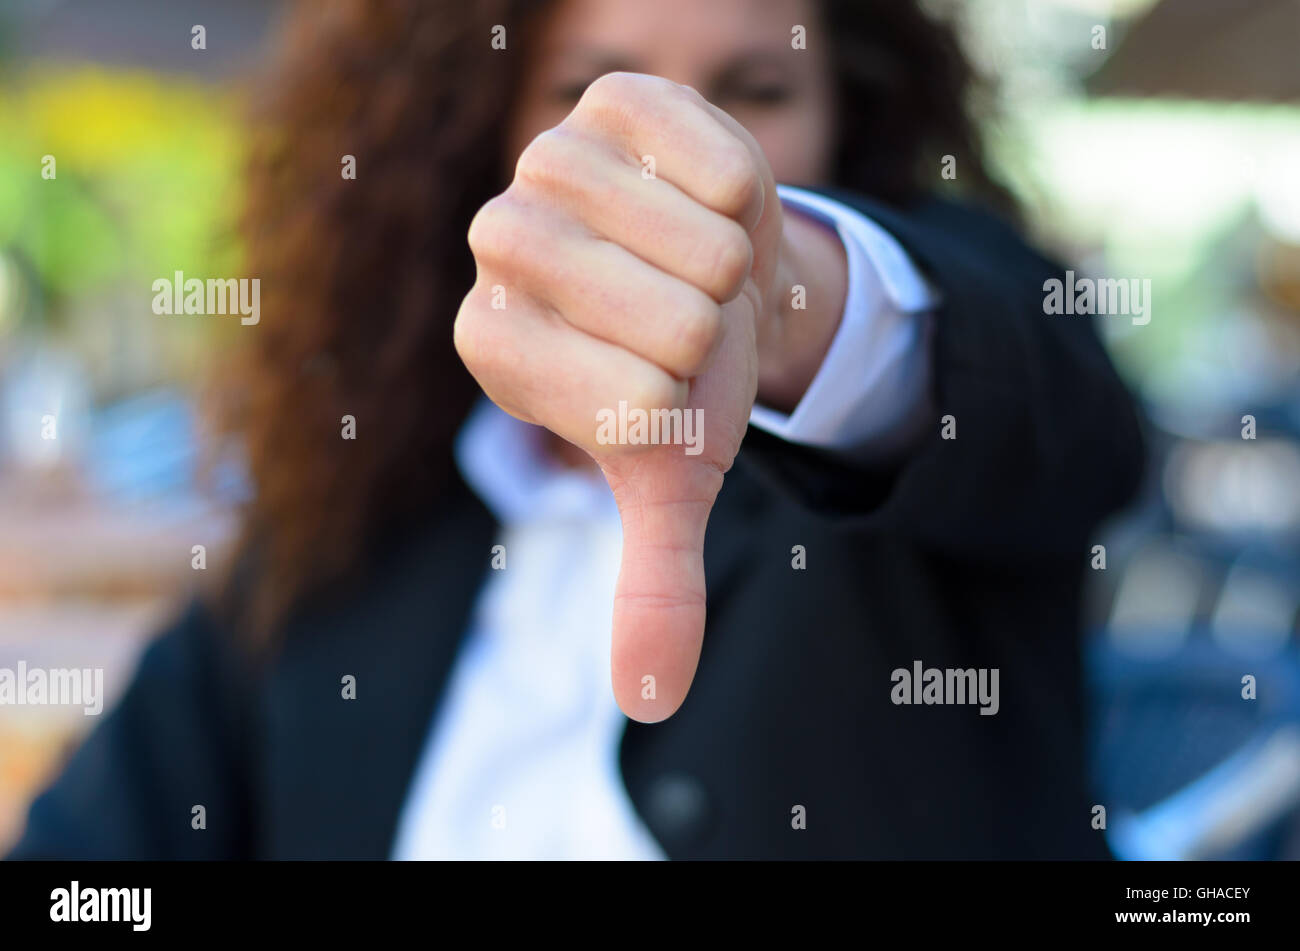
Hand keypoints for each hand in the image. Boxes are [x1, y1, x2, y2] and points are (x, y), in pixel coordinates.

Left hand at [454, 72, 840, 721]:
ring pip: (701, 241)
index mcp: (493, 345)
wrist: (708, 273)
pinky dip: (746, 198)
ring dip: (732, 269)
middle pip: (674, 318)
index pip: (633, 403)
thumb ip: (654, 584)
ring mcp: (547, 160)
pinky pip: (723, 160)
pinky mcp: (613, 101)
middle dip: (714, 337)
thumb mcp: (669, 482)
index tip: (659, 383)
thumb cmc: (679, 380)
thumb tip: (653, 698)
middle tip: (686, 321)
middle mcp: (498, 244)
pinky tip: (701, 204)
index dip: (682, 401)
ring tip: (696, 266)